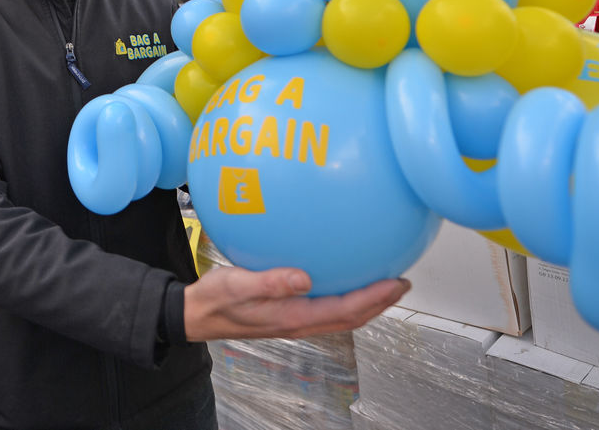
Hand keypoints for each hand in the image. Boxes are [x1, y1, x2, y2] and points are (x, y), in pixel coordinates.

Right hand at [183, 265, 409, 341]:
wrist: (196, 315)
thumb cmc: (214, 299)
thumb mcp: (236, 285)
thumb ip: (269, 282)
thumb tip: (304, 278)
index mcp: (292, 317)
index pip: (344, 311)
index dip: (374, 298)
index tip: (396, 282)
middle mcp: (299, 322)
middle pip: (351, 318)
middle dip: (379, 302)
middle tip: (402, 282)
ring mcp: (294, 320)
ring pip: (341, 315)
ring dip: (366, 301)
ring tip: (383, 282)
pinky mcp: (287, 313)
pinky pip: (325, 307)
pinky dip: (343, 295)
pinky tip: (341, 275)